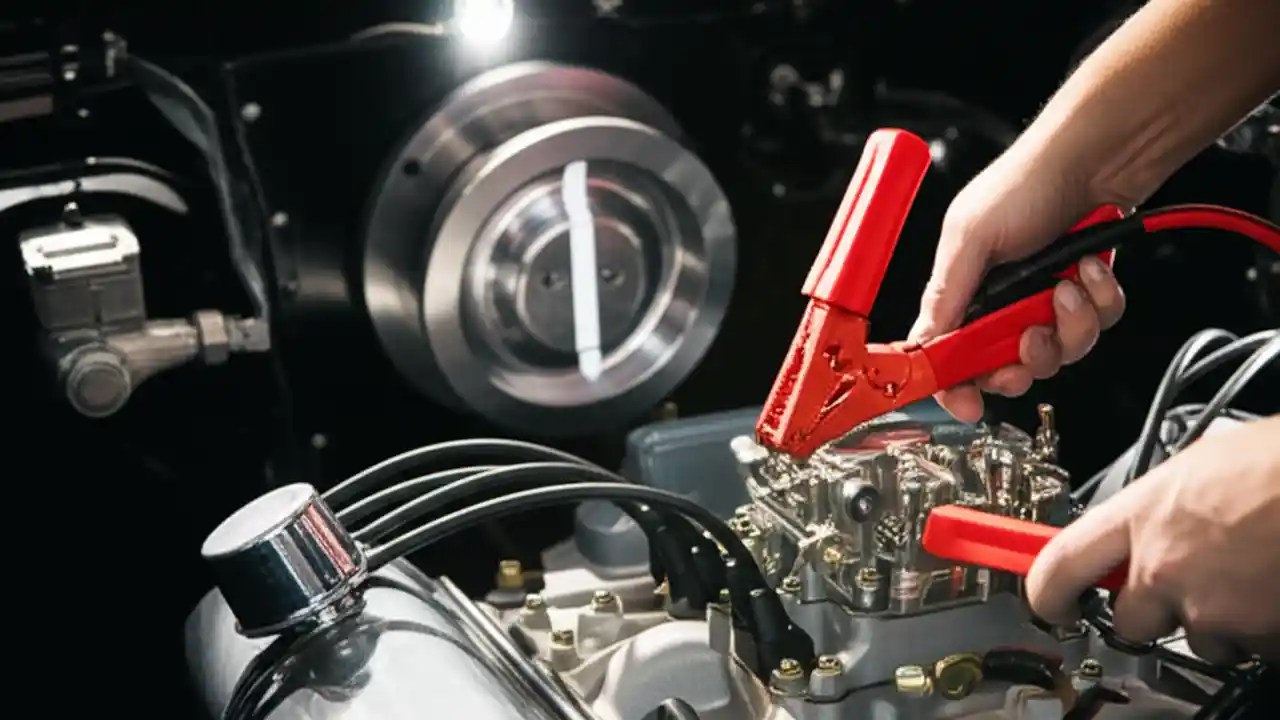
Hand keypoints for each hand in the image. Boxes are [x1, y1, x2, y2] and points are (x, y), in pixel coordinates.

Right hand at [909, 148, 1126, 421]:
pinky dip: (1100, 302)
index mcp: (961, 291)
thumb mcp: (970, 236)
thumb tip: (926, 343)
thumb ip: (946, 294)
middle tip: (1030, 335)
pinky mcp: (1085, 298)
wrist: (1096, 158)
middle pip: (1006, 368)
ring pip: (1058, 354)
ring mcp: (1044, 303)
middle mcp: (1000, 304)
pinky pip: (1096, 328)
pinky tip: (1092, 269)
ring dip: (1069, 325)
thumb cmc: (1026, 181)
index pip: (948, 357)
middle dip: (1025, 359)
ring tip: (1069, 284)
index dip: (955, 386)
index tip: (969, 404)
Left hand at [1026, 415, 1279, 663]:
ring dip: (1217, 619)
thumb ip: (1163, 502)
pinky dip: (1260, 628)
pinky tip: (1274, 586)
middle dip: (1151, 611)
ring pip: (1196, 637)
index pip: (1060, 562)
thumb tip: (1155, 517)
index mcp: (1142, 514)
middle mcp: (1164, 567)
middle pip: (1127, 619)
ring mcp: (1210, 608)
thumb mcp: (1203, 463)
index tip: (1045, 600)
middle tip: (1186, 585)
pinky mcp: (1255, 636)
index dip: (1045, 589)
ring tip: (1251, 573)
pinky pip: (1248, 646)